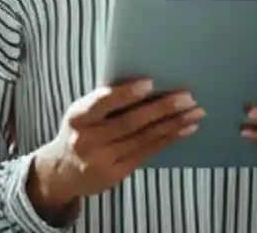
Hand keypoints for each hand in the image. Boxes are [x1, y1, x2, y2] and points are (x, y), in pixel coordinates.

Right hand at [27, 79, 204, 222]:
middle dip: (161, 109)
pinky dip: (169, 139)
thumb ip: (104, 102)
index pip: (102, 104)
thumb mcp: (81, 113)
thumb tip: (147, 85)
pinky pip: (147, 152)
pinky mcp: (117, 174)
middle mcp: (88, 140)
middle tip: (187, 97)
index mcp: (77, 118)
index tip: (150, 83)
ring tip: (195, 112)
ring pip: (143, 138)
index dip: (126, 94)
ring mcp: (102, 160)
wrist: (62, 172)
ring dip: (172, 124)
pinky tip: (185, 129)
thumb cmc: (78, 131)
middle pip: (129, 123)